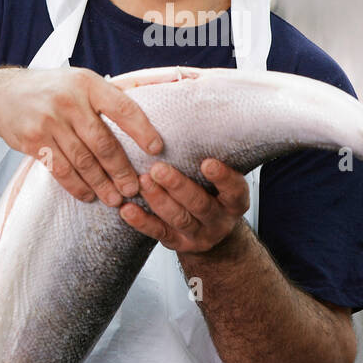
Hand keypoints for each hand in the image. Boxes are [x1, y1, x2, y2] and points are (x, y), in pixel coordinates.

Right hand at [0, 67, 163, 206]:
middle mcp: (69, 101)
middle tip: (134, 188)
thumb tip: (144, 119)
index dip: (141, 130)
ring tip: (115, 198)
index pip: (122, 108)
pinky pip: (61, 170)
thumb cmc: (51, 90)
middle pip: (102, 142)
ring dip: (102, 183)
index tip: (156, 149)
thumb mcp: (79, 81)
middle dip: (121, 170)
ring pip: (83, 161)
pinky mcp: (34, 141)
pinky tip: (89, 195)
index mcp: (87, 84)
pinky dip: (77, 186)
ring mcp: (49, 122)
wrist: (3, 96)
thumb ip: (106, 97)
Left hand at [119, 157, 249, 253]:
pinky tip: (126, 209)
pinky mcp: (176, 243)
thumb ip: (212, 158)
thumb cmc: (213, 193)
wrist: (211, 233)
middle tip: (158, 169)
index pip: (234, 190)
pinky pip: (158, 233)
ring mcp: (198, 235)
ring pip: (178, 218)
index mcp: (235, 202)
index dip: (222, 178)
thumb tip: (194, 119)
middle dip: (178, 186)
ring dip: (158, 199)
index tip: (207, 162)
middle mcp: (219, 220)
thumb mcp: (222, 181)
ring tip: (141, 182)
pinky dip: (141, 222)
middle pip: (200, 204)